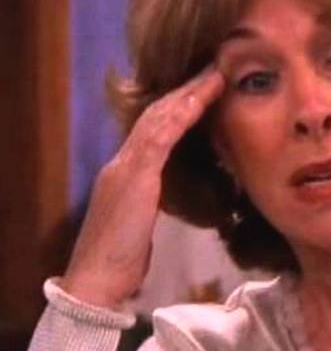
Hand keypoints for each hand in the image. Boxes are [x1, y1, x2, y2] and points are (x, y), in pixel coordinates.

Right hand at [61, 67, 224, 307]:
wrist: (95, 282)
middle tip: (215, 68)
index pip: (156, 129)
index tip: (207, 89)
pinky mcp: (131, 180)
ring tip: (213, 75)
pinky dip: (178, 117)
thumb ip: (155, 201)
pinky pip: (157, 139)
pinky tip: (198, 101)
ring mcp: (124, 169)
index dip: (181, 106)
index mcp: (128, 173)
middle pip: (157, 115)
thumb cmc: (121, 260)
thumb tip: (177, 192)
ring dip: (187, 95)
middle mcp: (123, 163)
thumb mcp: (142, 223)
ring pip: (158, 119)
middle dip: (186, 90)